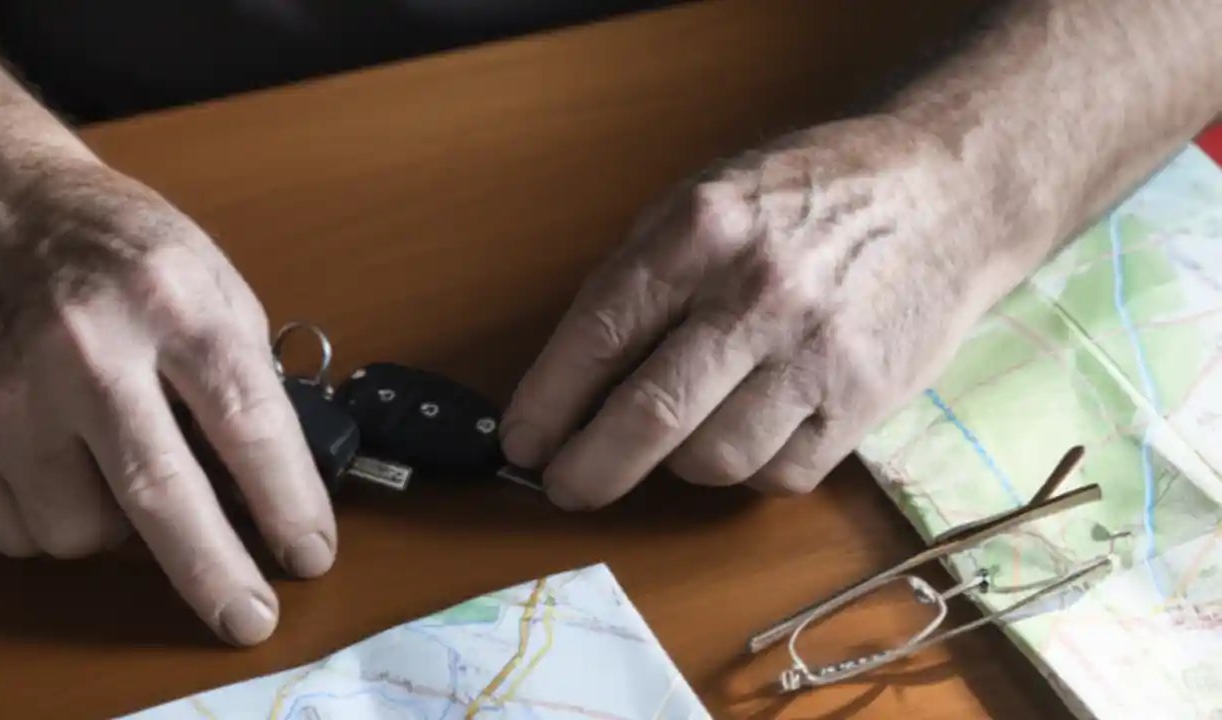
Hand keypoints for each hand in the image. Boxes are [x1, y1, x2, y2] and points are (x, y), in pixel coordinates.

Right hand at [0, 154, 334, 644]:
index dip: (288, 501)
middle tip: (250, 617)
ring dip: (126, 532)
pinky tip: (74, 470)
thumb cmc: (117, 244)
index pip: (247, 420)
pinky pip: (22, 529)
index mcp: (172, 300)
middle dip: (216, 571)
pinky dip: (62, 522)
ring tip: (132, 471)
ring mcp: (11, 391)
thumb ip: (245, 372)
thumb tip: (275, 479)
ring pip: (84, 529)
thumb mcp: (211, 279)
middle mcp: (87, 347)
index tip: (310, 553)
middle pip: (161, 492)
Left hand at [501, 116, 1023, 507]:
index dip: (548, 402)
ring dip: (677, 466)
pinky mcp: (865, 399)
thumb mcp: (705, 201)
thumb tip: (570, 380)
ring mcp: (817, 351)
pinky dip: (749, 470)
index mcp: (701, 231)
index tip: (523, 443)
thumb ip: (639, 279)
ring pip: (713, 461)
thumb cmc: (805, 198)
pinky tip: (749, 432)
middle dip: (590, 469)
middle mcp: (757, 293)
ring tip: (679, 439)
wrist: (942, 195)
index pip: (599, 336)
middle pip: (650, 416)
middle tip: (566, 487)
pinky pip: (780, 476)